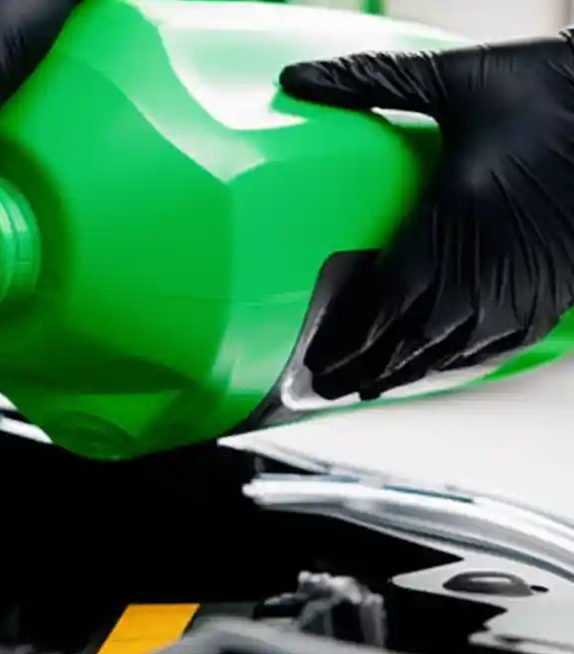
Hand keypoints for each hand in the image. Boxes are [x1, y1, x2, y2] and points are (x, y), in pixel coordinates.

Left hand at [280, 34, 573, 399]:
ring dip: (411, 369)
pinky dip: (464, 359)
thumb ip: (371, 80)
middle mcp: (485, 267)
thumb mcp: (455, 79)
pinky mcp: (556, 291)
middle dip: (367, 365)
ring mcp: (525, 286)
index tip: (315, 355)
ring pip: (455, 349)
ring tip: (375, 383)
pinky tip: (445, 362)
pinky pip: (502, 342)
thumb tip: (298, 77)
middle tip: (331, 384)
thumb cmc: (548, 91)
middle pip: (410, 339)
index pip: (382, 304)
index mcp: (451, 225)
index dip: (346, 337)